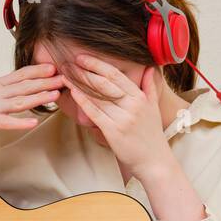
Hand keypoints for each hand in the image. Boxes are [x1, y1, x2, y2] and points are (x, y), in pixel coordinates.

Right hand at [0, 64, 64, 147]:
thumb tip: (22, 91)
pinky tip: (34, 122)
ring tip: (56, 94)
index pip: (21, 75)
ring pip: (19, 101)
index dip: (38, 70)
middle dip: (46, 81)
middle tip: (65, 78)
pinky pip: (6, 122)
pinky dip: (21, 122)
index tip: (55, 67)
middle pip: (24, 85)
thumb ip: (4, 94)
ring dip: (38, 97)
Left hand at [66, 55, 171, 176]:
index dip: (97, 64)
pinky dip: (83, 101)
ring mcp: (122, 118)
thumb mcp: (153, 108)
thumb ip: (149, 87)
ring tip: (66, 75)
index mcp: (140, 97)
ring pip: (97, 95)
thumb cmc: (151, 136)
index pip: (116, 74)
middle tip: (70, 62)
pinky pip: (95, 113)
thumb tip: (148, 68)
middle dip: (85, 70)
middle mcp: (132, 105)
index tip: (83, 57)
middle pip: (104, 82)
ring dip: (80, 83)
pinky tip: (73, 92)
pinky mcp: (113, 132)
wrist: (154, 162)